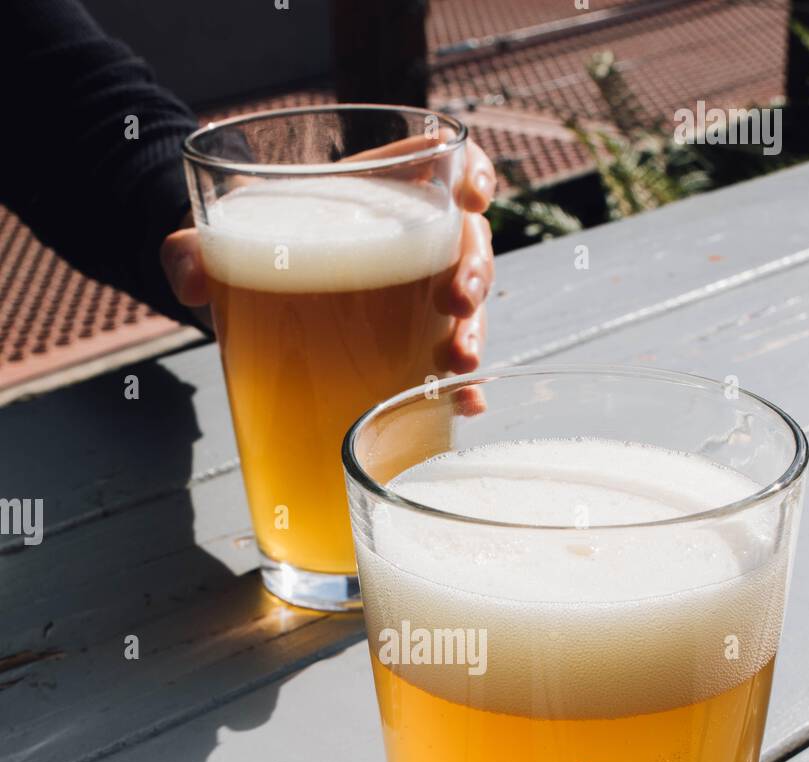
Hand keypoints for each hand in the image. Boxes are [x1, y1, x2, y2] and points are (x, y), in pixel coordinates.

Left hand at [160, 139, 495, 371]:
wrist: (228, 301)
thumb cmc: (236, 253)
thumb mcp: (209, 243)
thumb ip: (190, 252)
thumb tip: (189, 278)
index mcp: (372, 193)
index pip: (440, 163)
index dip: (471, 172)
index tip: (472, 194)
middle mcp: (404, 242)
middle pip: (465, 244)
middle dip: (474, 272)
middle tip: (456, 302)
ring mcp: (410, 301)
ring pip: (464, 309)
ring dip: (472, 335)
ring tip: (459, 366)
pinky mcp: (404, 352)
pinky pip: (442, 365)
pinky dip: (458, 388)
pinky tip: (462, 407)